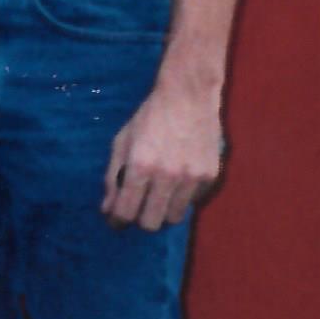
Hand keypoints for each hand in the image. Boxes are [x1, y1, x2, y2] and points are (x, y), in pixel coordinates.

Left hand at [101, 81, 222, 231]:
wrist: (189, 95)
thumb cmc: (150, 117)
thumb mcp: (123, 142)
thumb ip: (113, 177)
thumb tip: (108, 210)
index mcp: (140, 166)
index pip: (126, 212)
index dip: (118, 220)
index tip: (117, 219)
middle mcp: (167, 176)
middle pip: (151, 223)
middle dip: (141, 219)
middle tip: (140, 206)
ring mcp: (192, 177)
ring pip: (174, 217)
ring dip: (164, 209)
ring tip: (161, 192)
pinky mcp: (211, 176)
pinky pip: (193, 202)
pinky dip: (184, 197)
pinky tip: (180, 178)